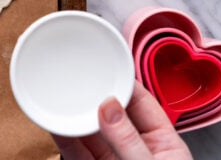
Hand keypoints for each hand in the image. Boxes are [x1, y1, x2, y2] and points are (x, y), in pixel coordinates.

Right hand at [53, 81, 192, 159]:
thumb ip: (128, 139)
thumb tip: (109, 106)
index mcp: (164, 145)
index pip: (143, 104)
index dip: (124, 84)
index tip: (106, 68)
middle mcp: (137, 151)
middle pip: (112, 116)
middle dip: (94, 98)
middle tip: (78, 81)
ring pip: (91, 133)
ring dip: (75, 117)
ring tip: (60, 98)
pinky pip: (77, 152)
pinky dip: (64, 138)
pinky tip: (56, 125)